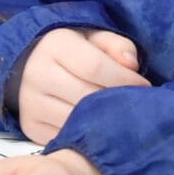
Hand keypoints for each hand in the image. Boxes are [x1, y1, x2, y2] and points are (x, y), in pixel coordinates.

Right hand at [14, 29, 147, 144]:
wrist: (29, 66)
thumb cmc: (72, 51)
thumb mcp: (93, 38)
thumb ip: (116, 45)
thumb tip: (132, 65)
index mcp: (54, 46)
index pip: (95, 67)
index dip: (124, 79)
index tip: (144, 85)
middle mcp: (38, 74)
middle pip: (87, 96)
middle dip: (117, 101)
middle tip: (136, 104)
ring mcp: (31, 103)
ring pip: (77, 120)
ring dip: (104, 121)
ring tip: (120, 117)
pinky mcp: (31, 126)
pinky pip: (66, 136)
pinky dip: (86, 135)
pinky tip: (100, 128)